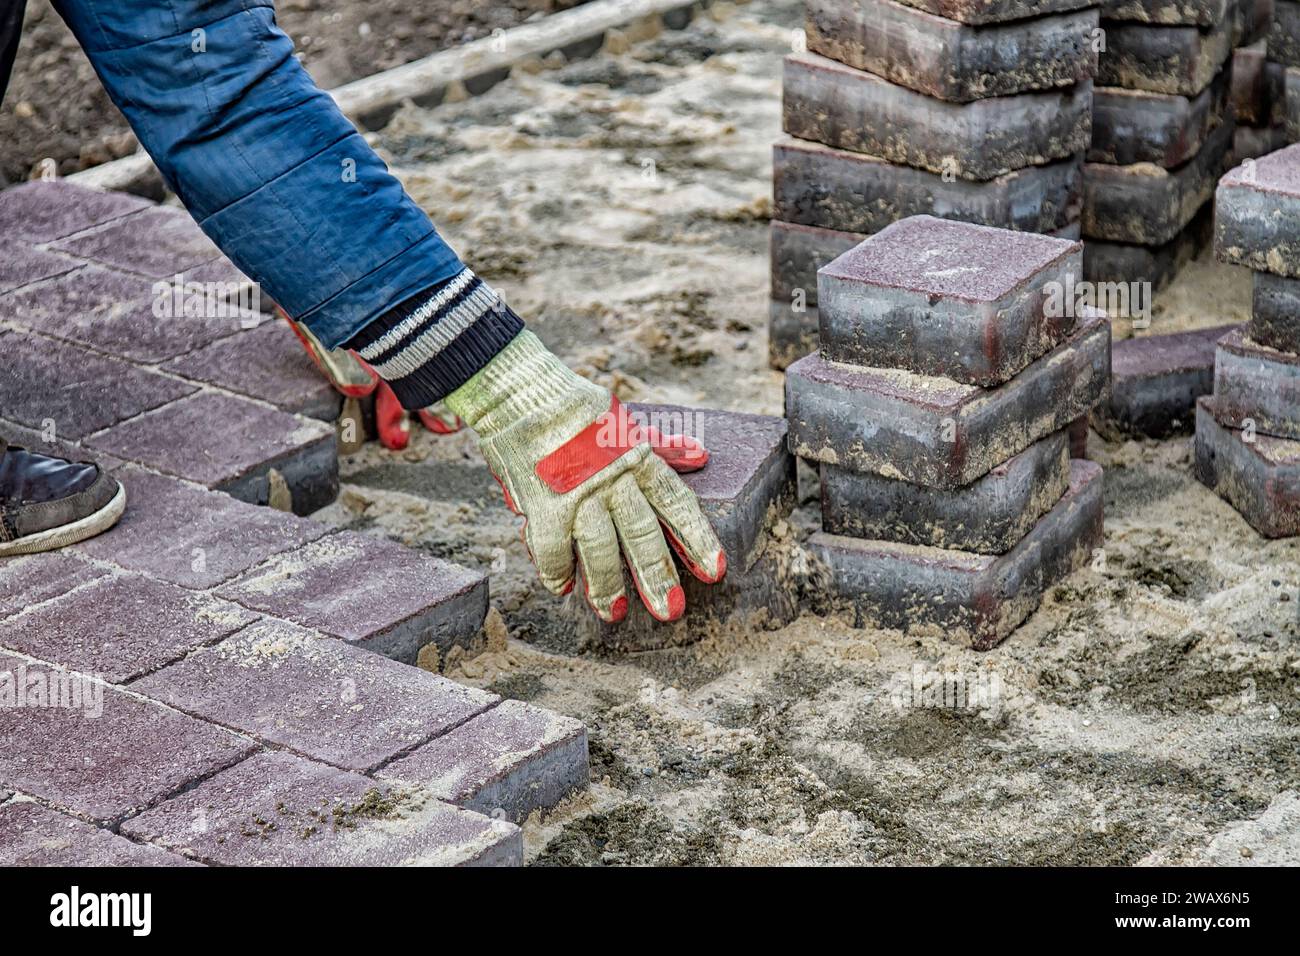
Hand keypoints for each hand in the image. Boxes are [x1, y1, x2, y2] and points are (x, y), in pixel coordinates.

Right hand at [445, 332, 725, 622]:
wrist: (519, 392)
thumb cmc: (574, 408)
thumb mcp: (623, 422)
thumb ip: (660, 445)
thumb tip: (700, 455)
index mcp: (637, 458)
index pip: (677, 502)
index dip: (697, 538)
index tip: (716, 570)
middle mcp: (613, 478)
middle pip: (642, 534)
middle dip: (657, 575)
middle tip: (671, 611)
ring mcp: (577, 492)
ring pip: (600, 548)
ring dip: (608, 586)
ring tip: (615, 613)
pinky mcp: (542, 504)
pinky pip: (552, 549)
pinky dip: (557, 571)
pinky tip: (562, 588)